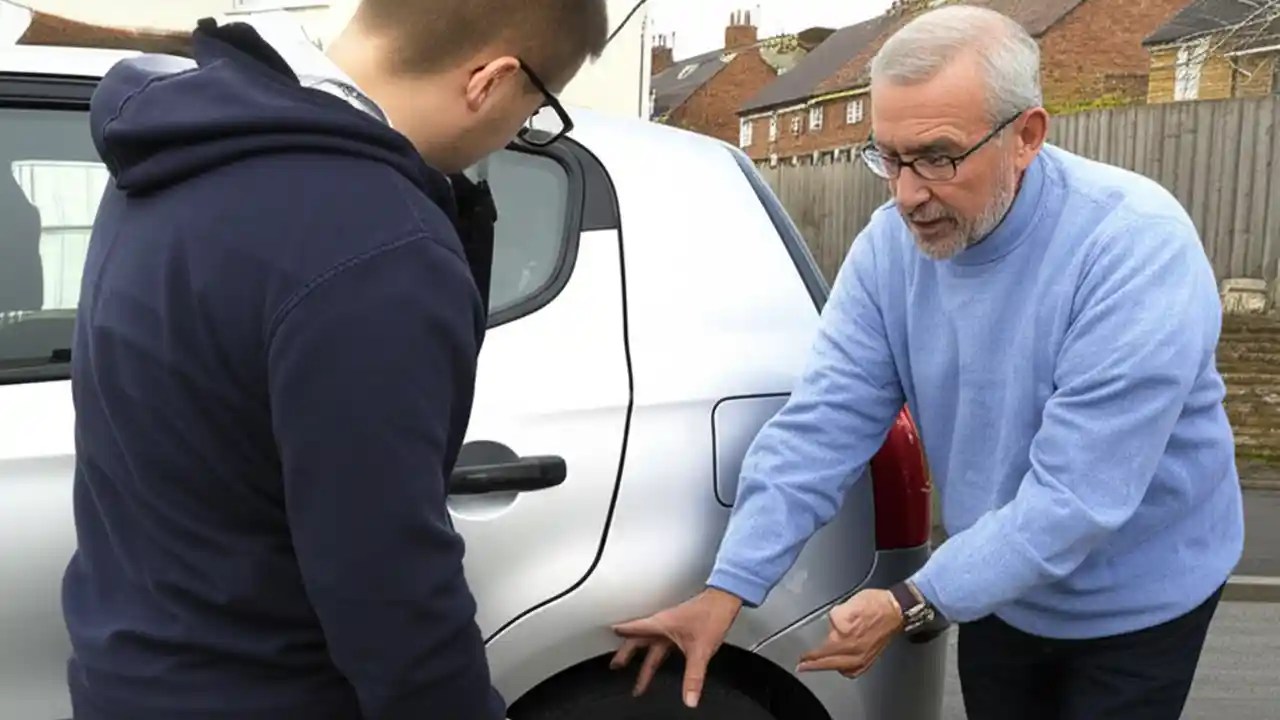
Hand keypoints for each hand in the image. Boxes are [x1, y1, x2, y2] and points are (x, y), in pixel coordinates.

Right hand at [610, 588, 742, 707]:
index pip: (633, 630)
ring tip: (635, 668)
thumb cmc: (711, 614)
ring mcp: (671, 624)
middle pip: (638, 639)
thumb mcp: (701, 650)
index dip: (620, 633)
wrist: (726, 598)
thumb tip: (689, 697)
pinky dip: (656, 649)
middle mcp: (663, 624)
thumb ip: (693, 677)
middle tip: (616, 664)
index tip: (609, 635)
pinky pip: (662, 639)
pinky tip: (661, 653)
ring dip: (642, 654)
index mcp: (660, 626)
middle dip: (626, 653)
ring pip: (650, 641)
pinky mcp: (681, 625)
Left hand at [796, 589, 903, 677]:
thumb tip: (830, 626)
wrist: (895, 610)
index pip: (822, 651)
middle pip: (828, 663)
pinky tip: (839, 666)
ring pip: (840, 668)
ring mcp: (863, 657)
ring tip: (817, 665)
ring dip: (827, 667)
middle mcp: (854, 651)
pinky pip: (853, 671)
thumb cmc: (875, 605)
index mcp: (846, 637)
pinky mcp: (870, 659)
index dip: (809, 655)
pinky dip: (844, 670)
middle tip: (802, 666)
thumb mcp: (847, 605)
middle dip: (813, 665)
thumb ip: (834, 618)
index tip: (801, 658)